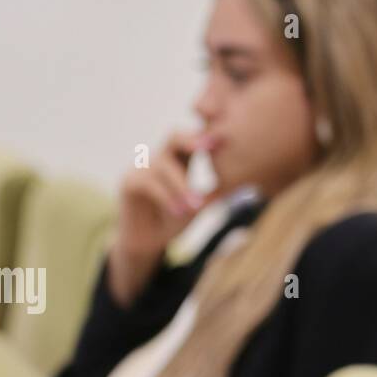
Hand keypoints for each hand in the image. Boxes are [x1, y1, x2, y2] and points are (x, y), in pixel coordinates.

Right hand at [106, 130, 223, 306]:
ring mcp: (143, 166)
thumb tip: (247, 185)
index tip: (226, 137)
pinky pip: (148, 182)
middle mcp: (162, 156)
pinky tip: (178, 210)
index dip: (209, 135)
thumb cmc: (177, 217)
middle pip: (174, 136)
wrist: (148, 241)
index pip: (195, 139)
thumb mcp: (201, 204)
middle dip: (191, 138)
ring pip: (163, 165)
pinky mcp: (129, 181)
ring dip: (182, 185)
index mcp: (182, 158)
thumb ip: (217, 192)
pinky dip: (166, 196)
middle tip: (209, 146)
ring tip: (196, 206)